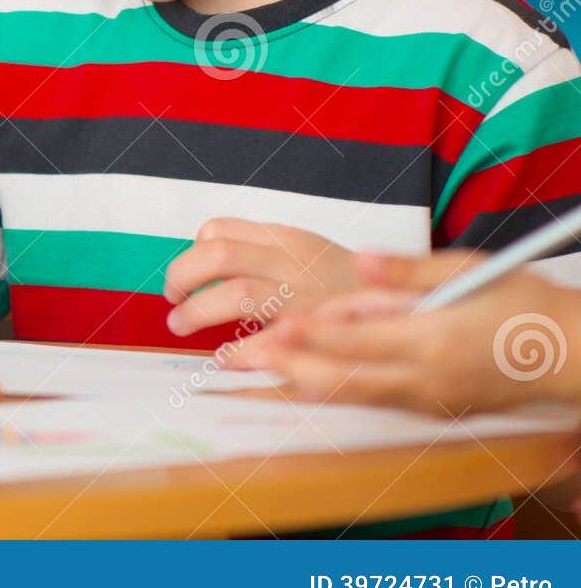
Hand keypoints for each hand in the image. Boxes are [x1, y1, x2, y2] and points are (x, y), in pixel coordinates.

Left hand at [164, 219, 360, 339]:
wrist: (414, 307)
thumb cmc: (346, 286)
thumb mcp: (307, 251)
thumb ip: (262, 250)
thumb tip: (206, 253)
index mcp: (287, 238)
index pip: (220, 229)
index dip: (193, 250)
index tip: (190, 272)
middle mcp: (293, 262)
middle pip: (217, 254)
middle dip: (182, 274)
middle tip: (172, 297)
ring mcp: (304, 296)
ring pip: (236, 293)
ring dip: (197, 312)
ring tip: (180, 325)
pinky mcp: (316, 333)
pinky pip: (266, 341)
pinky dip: (238, 352)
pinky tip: (222, 358)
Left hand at [223, 250, 580, 414]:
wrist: (570, 354)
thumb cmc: (522, 305)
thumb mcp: (469, 271)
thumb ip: (409, 270)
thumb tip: (362, 258)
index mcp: (433, 339)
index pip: (358, 341)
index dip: (310, 336)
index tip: (270, 327)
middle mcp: (425, 377)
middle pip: (343, 379)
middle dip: (288, 367)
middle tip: (239, 357)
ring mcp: (427, 399)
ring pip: (351, 396)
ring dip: (300, 382)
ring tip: (253, 367)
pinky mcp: (430, 407)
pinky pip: (371, 401)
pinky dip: (332, 389)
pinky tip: (301, 378)